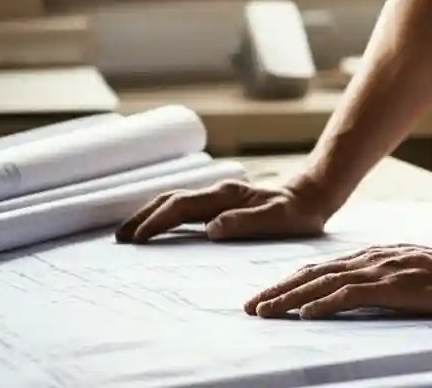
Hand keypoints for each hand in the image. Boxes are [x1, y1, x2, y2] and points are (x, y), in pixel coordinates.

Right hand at [115, 179, 329, 243]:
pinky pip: (185, 207)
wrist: (313, 196)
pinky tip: (158, 229)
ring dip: (149, 215)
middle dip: (142, 217)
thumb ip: (246, 223)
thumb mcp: (278, 220)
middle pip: (169, 199)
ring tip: (128, 235)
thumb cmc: (298, 212)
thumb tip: (211, 228)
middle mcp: (218, 192)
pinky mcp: (222, 203)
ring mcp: (219, 196)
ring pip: (174, 201)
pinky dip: (164, 216)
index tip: (136, 239)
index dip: (156, 222)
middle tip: (118, 239)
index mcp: (226, 195)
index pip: (181, 206)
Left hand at [244, 244, 431, 318]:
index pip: (320, 268)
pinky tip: (305, 313)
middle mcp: (368, 260)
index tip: (265, 296)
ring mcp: (378, 271)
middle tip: (250, 308)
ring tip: (266, 312)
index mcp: (370, 256)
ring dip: (290, 299)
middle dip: (278, 291)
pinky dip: (325, 303)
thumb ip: (377, 276)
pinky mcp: (391, 286)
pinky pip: (350, 295)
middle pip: (313, 274)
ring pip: (323, 284)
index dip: (290, 282)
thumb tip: (351, 289)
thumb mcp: (403, 270)